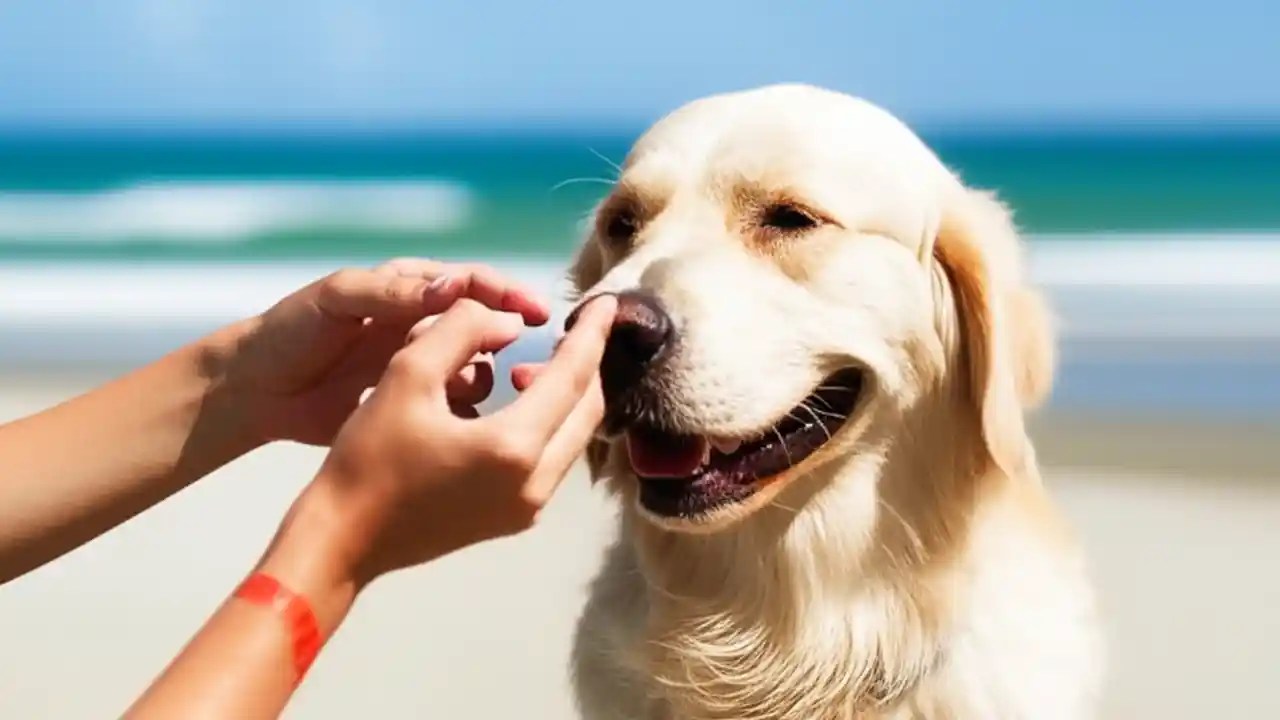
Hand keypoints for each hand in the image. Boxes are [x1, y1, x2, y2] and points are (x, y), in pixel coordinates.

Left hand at [213, 259, 549, 446]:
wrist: (254, 392)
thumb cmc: (289, 333)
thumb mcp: (337, 301)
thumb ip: (392, 292)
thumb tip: (453, 286)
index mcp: (408, 289)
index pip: (471, 282)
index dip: (506, 293)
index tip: (535, 313)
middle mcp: (421, 324)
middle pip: (483, 324)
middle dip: (507, 336)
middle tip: (526, 359)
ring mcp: (417, 366)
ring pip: (473, 367)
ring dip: (483, 376)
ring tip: (476, 391)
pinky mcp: (410, 406)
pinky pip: (452, 406)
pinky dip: (463, 412)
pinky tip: (461, 423)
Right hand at [261, 294, 616, 601]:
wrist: (344, 540)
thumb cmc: (368, 457)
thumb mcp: (407, 374)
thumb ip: (461, 331)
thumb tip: (506, 319)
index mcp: (514, 447)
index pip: (573, 376)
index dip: (591, 333)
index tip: (606, 301)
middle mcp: (535, 483)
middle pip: (587, 410)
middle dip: (585, 363)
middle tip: (572, 326)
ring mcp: (528, 507)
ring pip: (573, 437)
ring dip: (565, 395)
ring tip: (530, 363)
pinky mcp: (514, 518)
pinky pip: (552, 458)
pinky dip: (548, 422)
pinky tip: (515, 400)